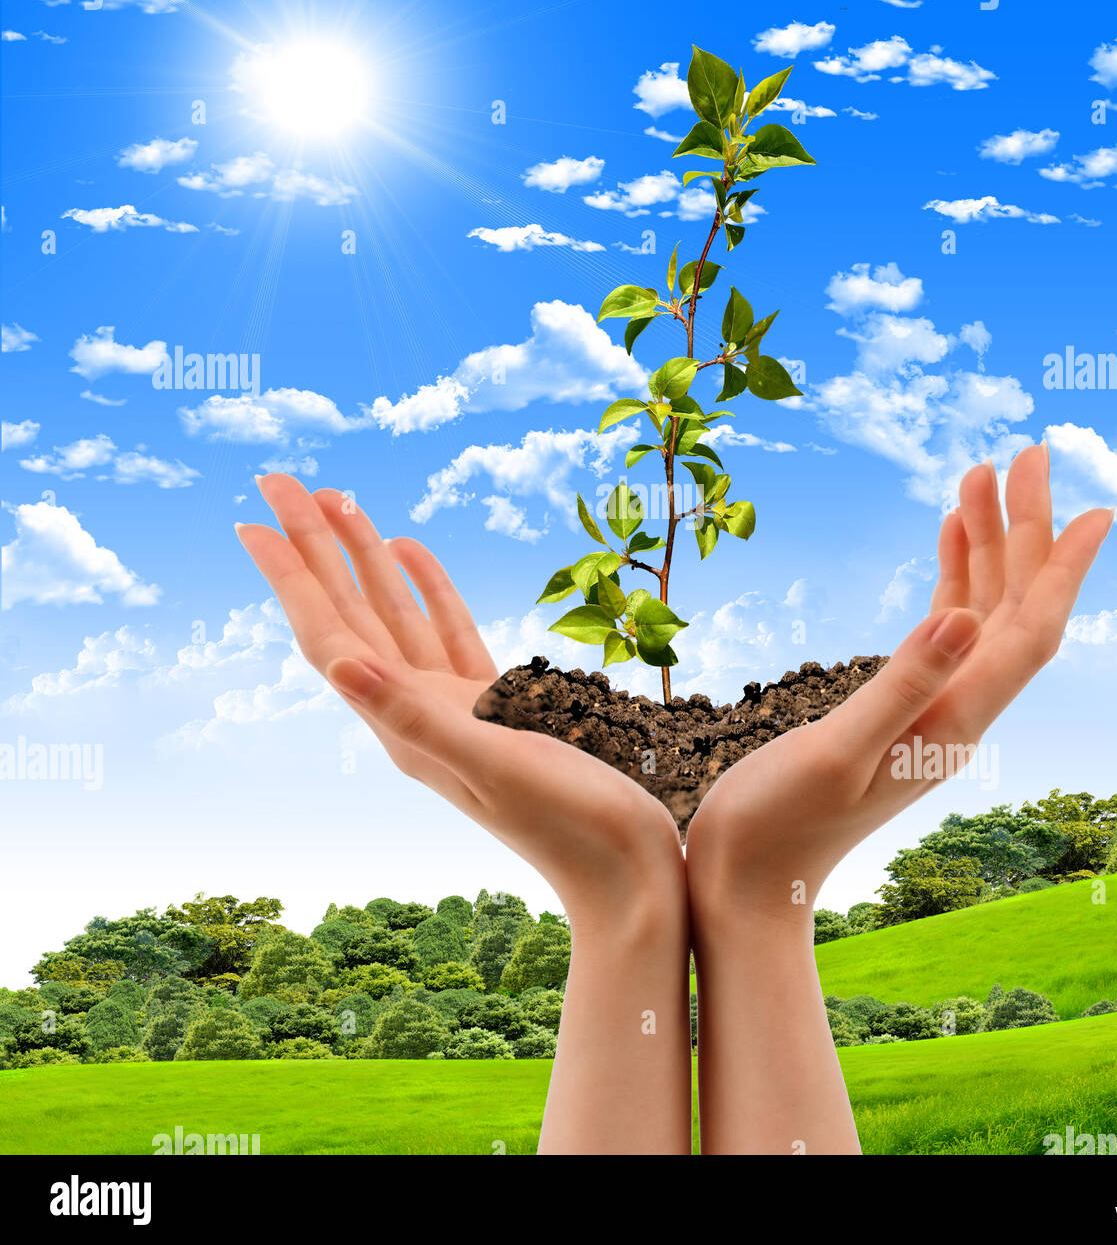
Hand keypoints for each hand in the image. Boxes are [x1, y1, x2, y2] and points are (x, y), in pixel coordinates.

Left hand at [235, 475, 682, 929]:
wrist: (625, 873)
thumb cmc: (568, 826)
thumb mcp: (492, 765)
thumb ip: (416, 717)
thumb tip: (339, 664)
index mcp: (404, 725)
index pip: (331, 636)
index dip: (291, 577)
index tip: (254, 518)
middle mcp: (416, 713)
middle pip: (351, 613)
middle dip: (315, 547)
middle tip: (280, 479)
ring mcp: (454, 709)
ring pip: (396, 615)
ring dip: (364, 558)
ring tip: (340, 501)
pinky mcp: (495, 707)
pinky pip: (447, 632)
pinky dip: (429, 588)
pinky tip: (416, 554)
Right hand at [686, 445, 1111, 926]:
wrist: (750, 878)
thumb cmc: (777, 824)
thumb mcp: (836, 753)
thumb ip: (900, 686)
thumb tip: (960, 616)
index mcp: (951, 724)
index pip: (1028, 635)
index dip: (1065, 572)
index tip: (1099, 510)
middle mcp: (955, 713)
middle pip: (1012, 610)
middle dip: (1027, 530)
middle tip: (1028, 451)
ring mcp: (930, 710)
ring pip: (979, 612)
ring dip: (987, 543)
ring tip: (983, 472)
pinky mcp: (899, 707)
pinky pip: (942, 629)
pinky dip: (951, 576)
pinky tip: (949, 535)